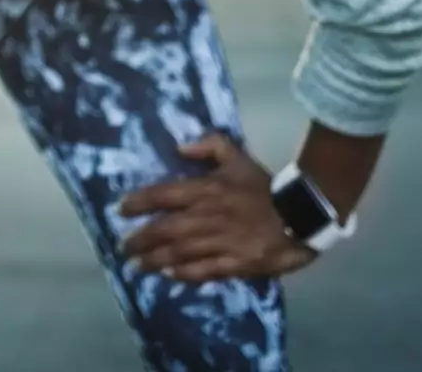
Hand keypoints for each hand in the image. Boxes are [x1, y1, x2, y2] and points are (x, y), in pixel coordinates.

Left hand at [117, 132, 318, 283]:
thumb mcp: (237, 156)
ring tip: (136, 265)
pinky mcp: (235, 263)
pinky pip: (203, 270)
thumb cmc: (263, 186)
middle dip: (140, 239)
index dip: (139, 202)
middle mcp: (208, 217)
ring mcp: (220, 242)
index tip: (121, 209)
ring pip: (179, 253)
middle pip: (165, 229)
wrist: (300, 214)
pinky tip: (168, 274)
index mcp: (206, 190)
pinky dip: (184, 273)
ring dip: (154, 259)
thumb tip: (178, 147)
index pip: (164, 195)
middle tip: (124, 247)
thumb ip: (209, 146)